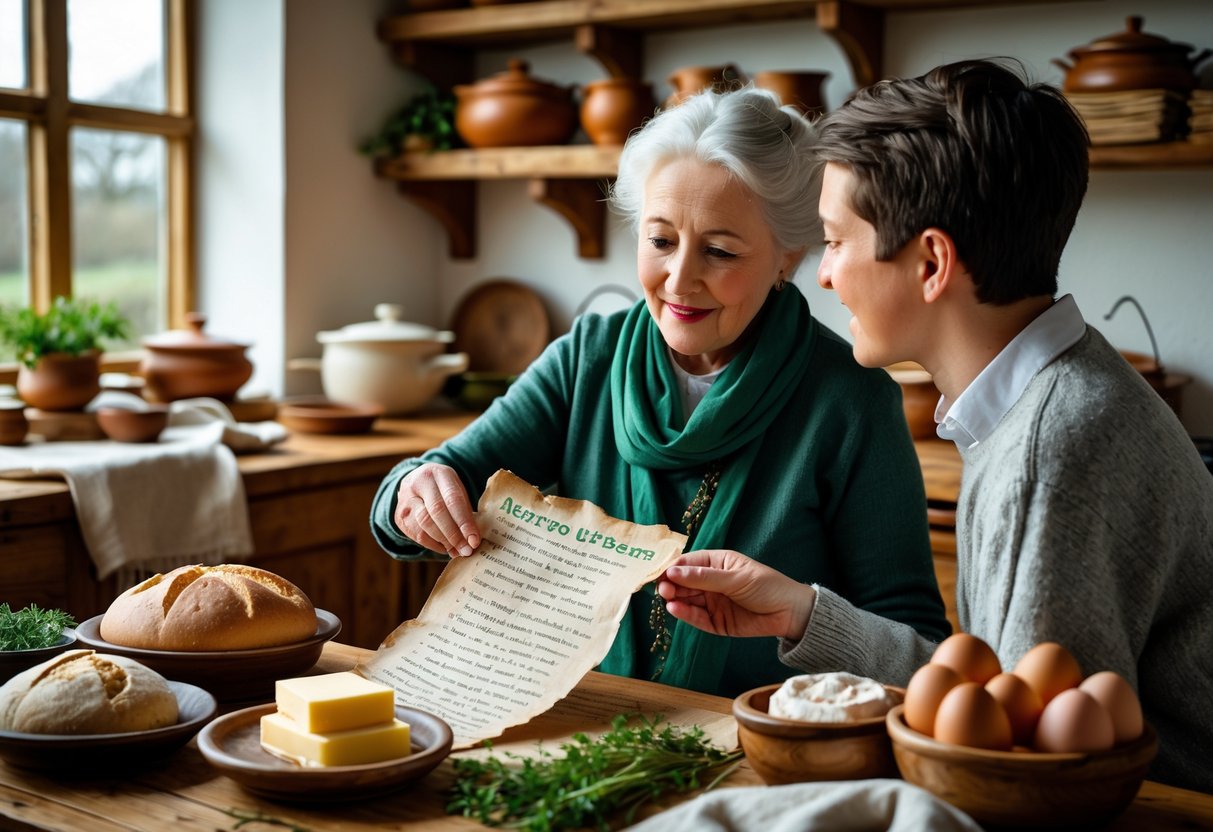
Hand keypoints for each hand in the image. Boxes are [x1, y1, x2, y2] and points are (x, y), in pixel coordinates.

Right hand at [393, 463, 480, 556]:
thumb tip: (473, 539)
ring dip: (443, 542)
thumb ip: (464, 509)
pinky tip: (445, 548)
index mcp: (439, 473)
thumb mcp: (455, 489)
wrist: (414, 481)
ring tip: (457, 551)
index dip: (464, 521)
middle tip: (466, 550)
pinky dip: (433, 545)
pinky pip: (416, 535)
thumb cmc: (442, 489)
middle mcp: (419, 483)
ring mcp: (405, 499)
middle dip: (454, 535)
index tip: (474, 540)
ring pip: (424, 525)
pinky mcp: (399, 516)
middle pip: (437, 512)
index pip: (452, 499)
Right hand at [657, 549, 814, 640]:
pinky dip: (685, 614)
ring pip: (686, 600)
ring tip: (667, 599)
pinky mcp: (716, 622)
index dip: (672, 568)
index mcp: (716, 563)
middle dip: (671, 585)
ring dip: (675, 599)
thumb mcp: (735, 578)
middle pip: (683, 583)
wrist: (790, 613)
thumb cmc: (766, 586)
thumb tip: (673, 571)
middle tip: (662, 589)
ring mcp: (712, 602)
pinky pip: (696, 618)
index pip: (687, 563)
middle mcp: (710, 582)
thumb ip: (703, 577)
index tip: (659, 574)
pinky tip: (675, 609)